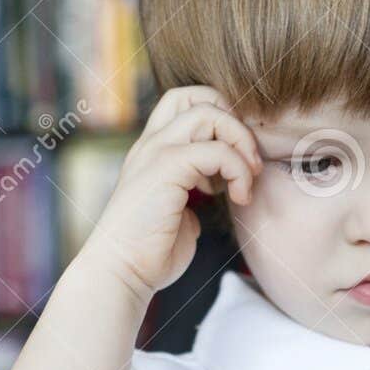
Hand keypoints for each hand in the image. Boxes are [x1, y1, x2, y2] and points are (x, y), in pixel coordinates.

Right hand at [76, 86, 260, 301]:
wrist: (121, 273)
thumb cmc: (149, 252)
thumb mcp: (178, 212)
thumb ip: (194, 192)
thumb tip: (215, 189)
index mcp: (153, 150)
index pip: (186, 102)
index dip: (220, 119)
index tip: (232, 161)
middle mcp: (152, 144)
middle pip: (199, 95)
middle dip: (235, 123)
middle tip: (248, 163)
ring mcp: (156, 152)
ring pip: (209, 112)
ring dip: (241, 143)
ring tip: (247, 179)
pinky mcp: (166, 169)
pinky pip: (216, 150)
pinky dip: (238, 170)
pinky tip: (237, 198)